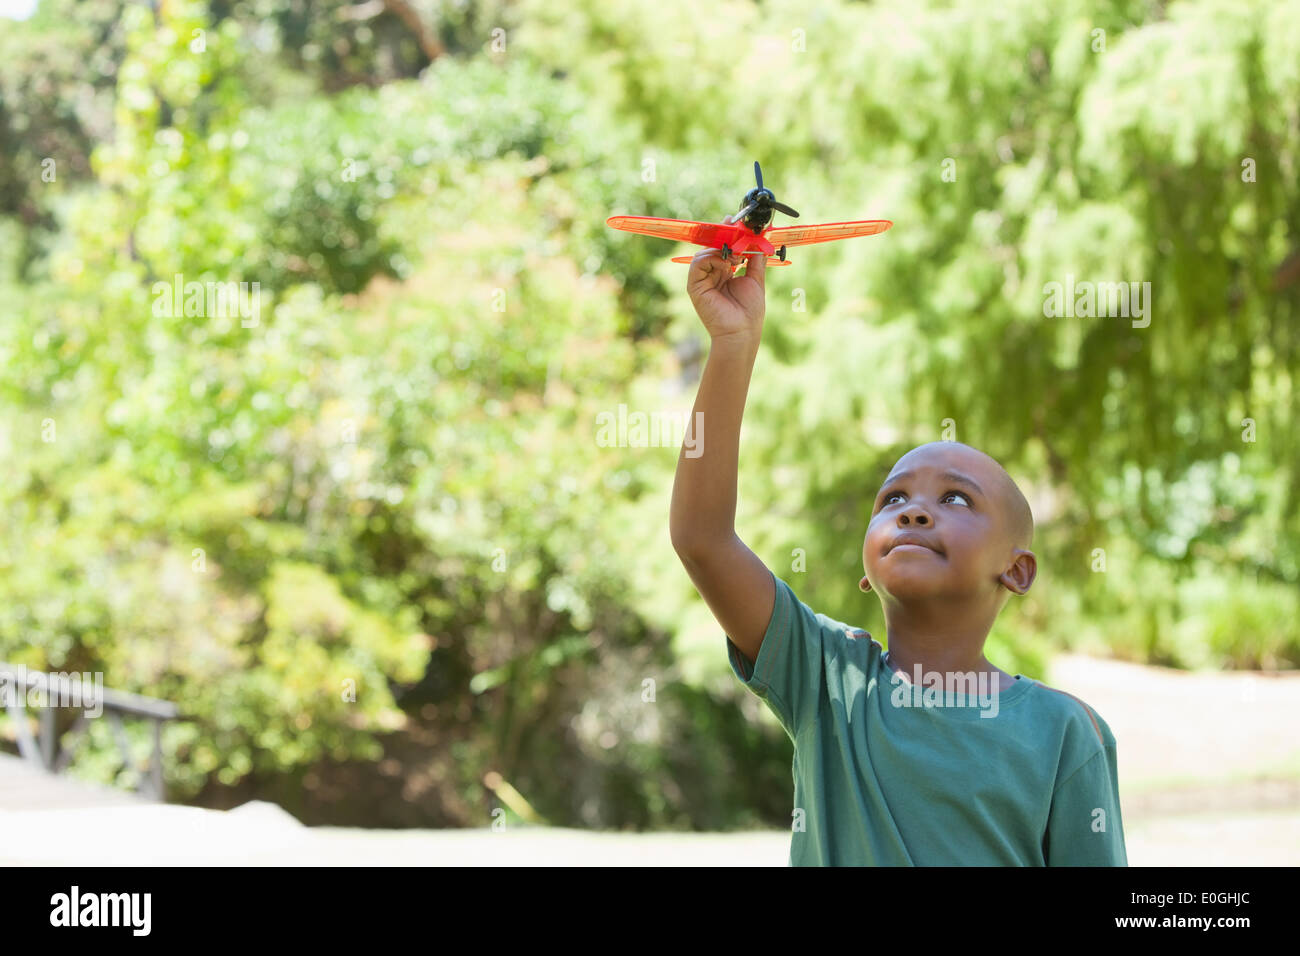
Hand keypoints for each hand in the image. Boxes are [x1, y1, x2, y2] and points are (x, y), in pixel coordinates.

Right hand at [686, 215, 765, 340]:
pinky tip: (727, 265)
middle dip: (723, 235)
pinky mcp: (695, 286)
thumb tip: (759, 238)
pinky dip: (712, 258)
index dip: (728, 234)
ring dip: (720, 249)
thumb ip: (755, 258)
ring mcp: (702, 280)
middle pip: (711, 246)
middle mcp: (711, 274)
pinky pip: (698, 263)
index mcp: (724, 272)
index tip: (737, 222)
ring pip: (703, 252)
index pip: (722, 247)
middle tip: (735, 226)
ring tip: (736, 257)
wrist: (742, 331)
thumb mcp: (756, 279)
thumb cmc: (749, 311)